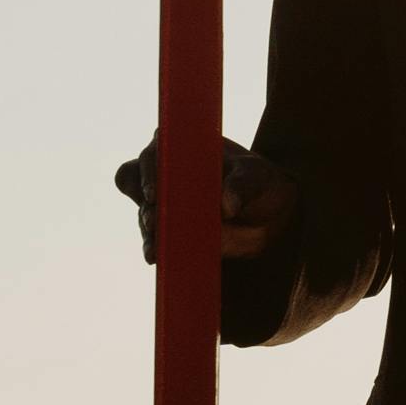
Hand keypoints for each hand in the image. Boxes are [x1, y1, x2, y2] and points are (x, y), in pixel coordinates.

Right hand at [112, 135, 302, 263]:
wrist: (271, 214)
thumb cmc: (260, 182)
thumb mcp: (256, 177)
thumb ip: (241, 186)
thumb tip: (226, 205)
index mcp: (183, 146)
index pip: (153, 152)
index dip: (148, 170)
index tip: (155, 192)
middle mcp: (167, 171)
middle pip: (134, 181)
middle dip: (143, 201)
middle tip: (155, 221)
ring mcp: (166, 202)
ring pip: (143, 213)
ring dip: (148, 230)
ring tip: (157, 247)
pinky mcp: (171, 230)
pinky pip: (154, 239)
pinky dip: (155, 247)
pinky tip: (158, 258)